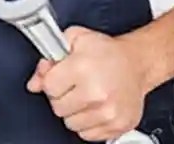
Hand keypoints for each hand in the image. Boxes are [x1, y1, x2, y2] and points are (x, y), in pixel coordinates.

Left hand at [26, 27, 146, 141]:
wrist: (137, 63)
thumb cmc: (108, 52)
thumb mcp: (75, 39)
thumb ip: (49, 57)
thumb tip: (35, 82)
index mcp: (83, 68)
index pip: (49, 87)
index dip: (52, 80)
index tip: (62, 76)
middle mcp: (96, 92)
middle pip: (58, 107)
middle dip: (62, 96)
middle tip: (75, 85)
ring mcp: (108, 112)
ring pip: (71, 123)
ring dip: (74, 111)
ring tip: (86, 96)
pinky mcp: (117, 125)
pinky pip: (87, 134)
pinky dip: (88, 123)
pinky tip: (95, 107)